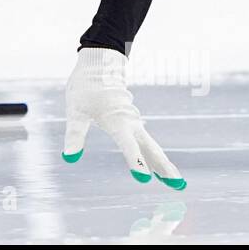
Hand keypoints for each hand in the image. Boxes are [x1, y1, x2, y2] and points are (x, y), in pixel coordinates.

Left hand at [63, 46, 184, 188]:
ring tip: (174, 181)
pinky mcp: (132, 120)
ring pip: (152, 146)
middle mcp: (130, 123)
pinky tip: (157, 167)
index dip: (136, 163)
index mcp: (117, 121)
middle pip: (152, 149)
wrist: (100, 64)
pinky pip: (146, 141)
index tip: (144, 180)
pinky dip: (154, 155)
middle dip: (165, 168)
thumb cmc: (86, 87)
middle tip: (179, 186)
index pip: (128, 146)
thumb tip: (68, 158)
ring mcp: (134, 121)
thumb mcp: (75, 111)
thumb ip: (74, 135)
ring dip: (163, 163)